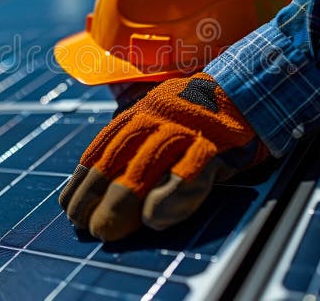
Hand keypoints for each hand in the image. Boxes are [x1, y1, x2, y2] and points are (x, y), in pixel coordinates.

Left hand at [58, 73, 268, 240]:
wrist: (251, 89)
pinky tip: (152, 218)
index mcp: (144, 110)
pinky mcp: (215, 143)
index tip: (68, 205)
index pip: (103, 145)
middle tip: (84, 226)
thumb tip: (106, 188)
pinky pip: (188, 171)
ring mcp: (186, 127)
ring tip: (105, 230)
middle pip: (117, 156)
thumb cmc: (205, 115)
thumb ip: (142, 146)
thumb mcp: (168, 121)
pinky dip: (169, 197)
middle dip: (94, 194)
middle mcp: (159, 115)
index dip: (83, 178)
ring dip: (121, 201)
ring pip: (145, 164)